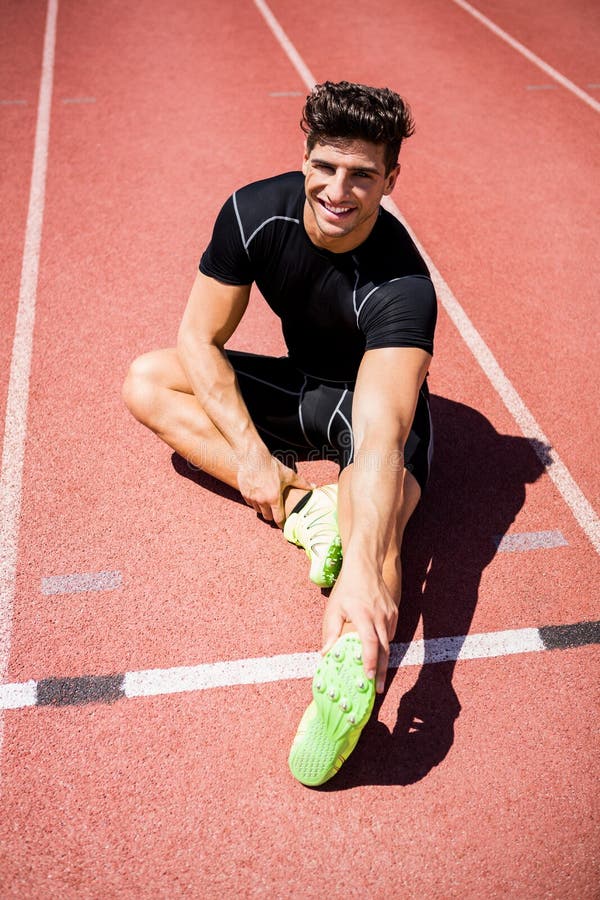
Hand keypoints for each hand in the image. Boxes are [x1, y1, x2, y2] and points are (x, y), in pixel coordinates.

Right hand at [237, 445, 312, 527]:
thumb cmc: (272, 466)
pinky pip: (250, 503)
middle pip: (267, 517)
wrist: (253, 457)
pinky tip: (258, 495)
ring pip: (258, 510)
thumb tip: (314, 487)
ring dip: (263, 509)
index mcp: (274, 498)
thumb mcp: (289, 475)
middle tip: (275, 512)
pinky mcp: (244, 494)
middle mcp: (263, 500)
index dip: (281, 523)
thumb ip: (302, 483)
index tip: (283, 525)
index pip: (278, 518)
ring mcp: (252, 498)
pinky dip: (254, 502)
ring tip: (267, 503)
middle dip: (272, 516)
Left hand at [321, 563, 397, 693]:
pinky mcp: (394, 613)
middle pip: (384, 649)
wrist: (365, 567)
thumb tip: (326, 654)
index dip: (370, 662)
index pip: (370, 643)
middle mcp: (380, 616)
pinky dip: (385, 645)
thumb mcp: (334, 608)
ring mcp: (389, 615)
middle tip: (377, 689)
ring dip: (383, 661)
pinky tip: (378, 655)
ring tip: (376, 678)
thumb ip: (331, 632)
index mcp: (363, 616)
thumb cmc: (347, 589)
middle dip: (380, 671)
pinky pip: (390, 634)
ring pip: (389, 643)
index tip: (368, 678)